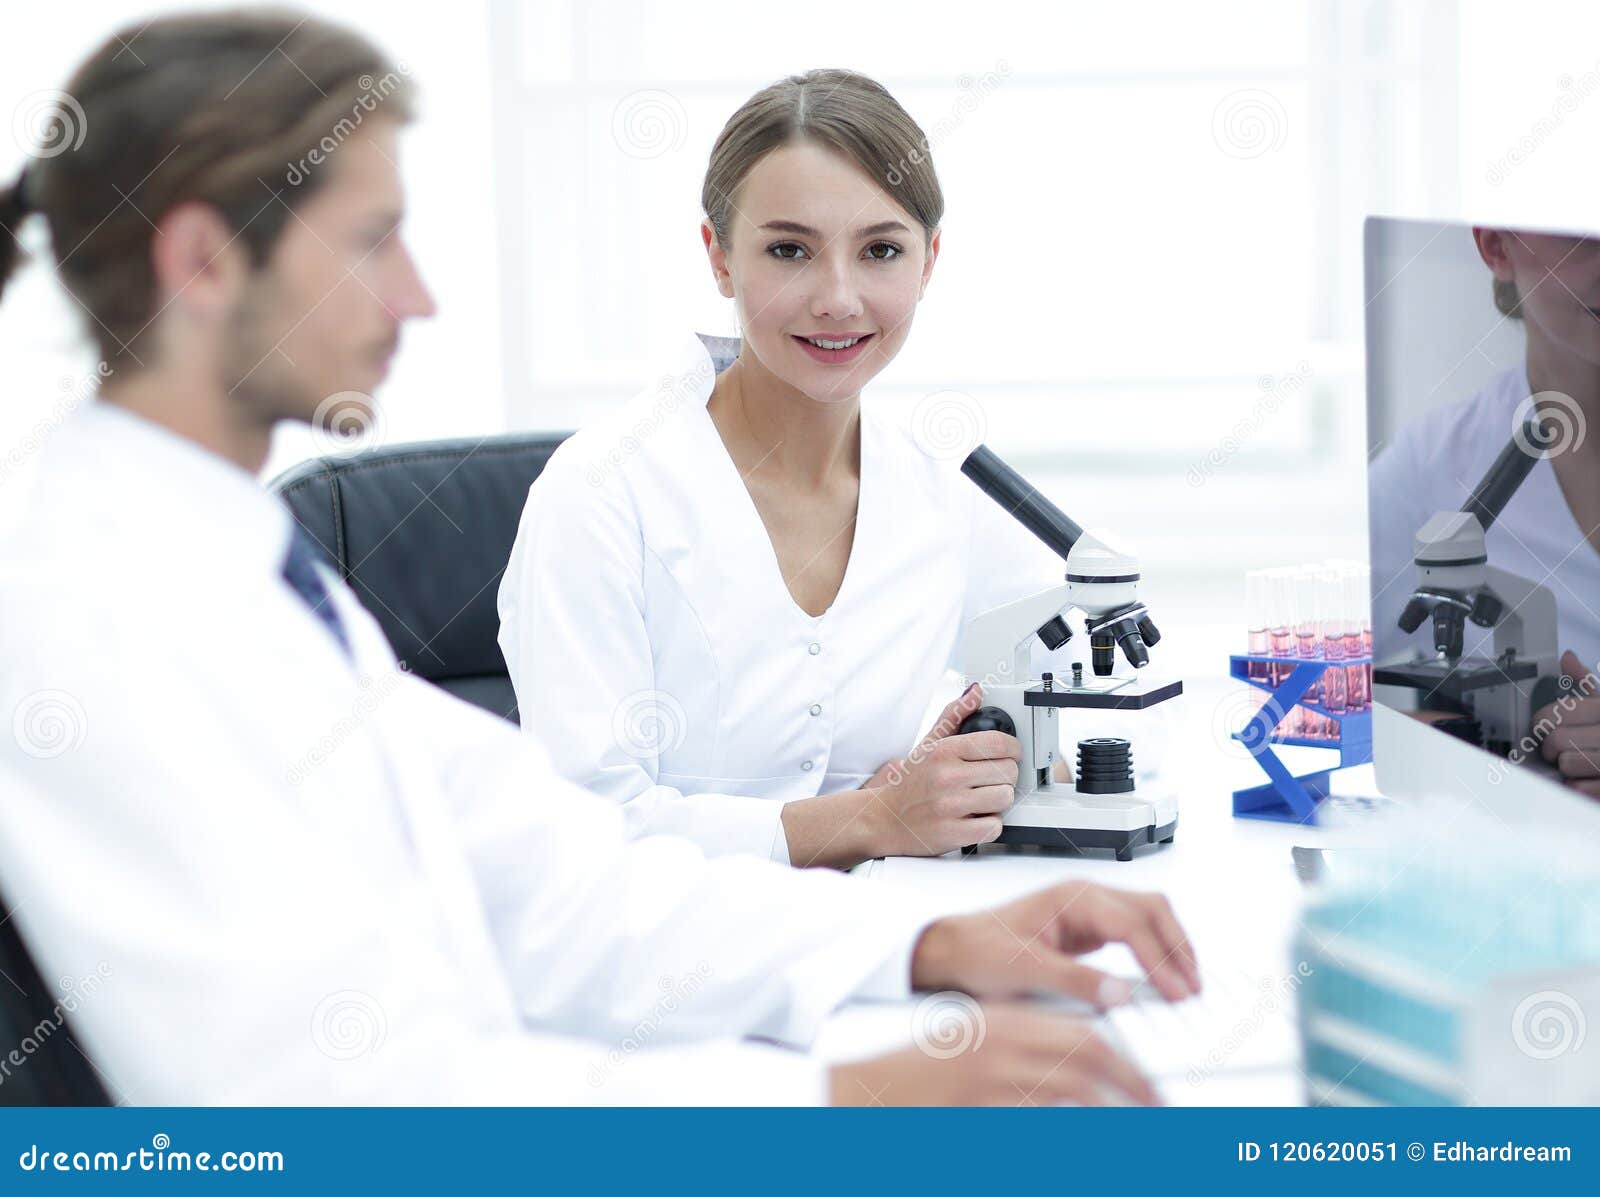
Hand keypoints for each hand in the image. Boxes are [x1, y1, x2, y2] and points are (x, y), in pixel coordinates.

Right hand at [829, 1003, 1158, 1105]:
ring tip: (1139, 1129)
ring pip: (1069, 1088)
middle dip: (1130, 1082)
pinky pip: (1038, 1118)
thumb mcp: (979, 1053)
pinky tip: (1091, 1137)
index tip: (1148, 1084)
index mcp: (1004, 1023)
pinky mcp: (978, 1105)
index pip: (1081, 1034)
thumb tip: (1082, 1077)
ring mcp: (989, 1074)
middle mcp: (1001, 1041)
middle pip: (1085, 1053)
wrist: (868, 1091)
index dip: (1122, 1061)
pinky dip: (1069, 1127)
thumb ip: (1026, 1057)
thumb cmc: (926, 1079)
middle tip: (1159, 1105)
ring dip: (1110, 1109)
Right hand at [858, 684, 1021, 856]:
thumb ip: (953, 716)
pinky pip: (994, 826)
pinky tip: (976, 817)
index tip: (1012, 753)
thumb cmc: (909, 783)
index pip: (998, 743)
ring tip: (982, 798)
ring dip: (999, 800)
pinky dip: (990, 824)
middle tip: (990, 779)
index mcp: (943, 751)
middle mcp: (947, 777)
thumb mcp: (928, 744)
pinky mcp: (953, 834)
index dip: (1013, 748)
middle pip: (1008, 772)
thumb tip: (976, 693)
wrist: (883, 819)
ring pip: (1005, 798)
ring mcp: (950, 807)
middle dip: (1004, 776)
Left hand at [911, 880, 1201, 1005]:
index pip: (1131, 923)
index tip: (1175, 990)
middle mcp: (1085, 896)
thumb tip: (1119, 993)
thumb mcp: (1023, 969)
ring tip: (1186, 983)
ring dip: (1172, 945)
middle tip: (1191, 987)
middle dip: (1177, 946)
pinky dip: (1156, 951)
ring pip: (1148, 915)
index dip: (1159, 958)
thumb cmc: (979, 950)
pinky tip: (1162, 975)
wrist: (954, 949)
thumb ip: (1073, 979)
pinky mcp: (1088, 928)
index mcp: (1072, 897)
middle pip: (1151, 909)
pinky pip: (1135, 932)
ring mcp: (1089, 909)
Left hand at [1533, 650, 1599, 798]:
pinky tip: (1593, 779)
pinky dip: (1580, 787)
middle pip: (1555, 741)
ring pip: (1566, 764)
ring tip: (1583, 764)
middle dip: (1553, 749)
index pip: (1551, 715)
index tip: (1547, 729)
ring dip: (1569, 769)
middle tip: (1562, 750)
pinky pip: (1579, 788)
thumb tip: (1567, 658)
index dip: (1542, 725)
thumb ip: (1588, 683)